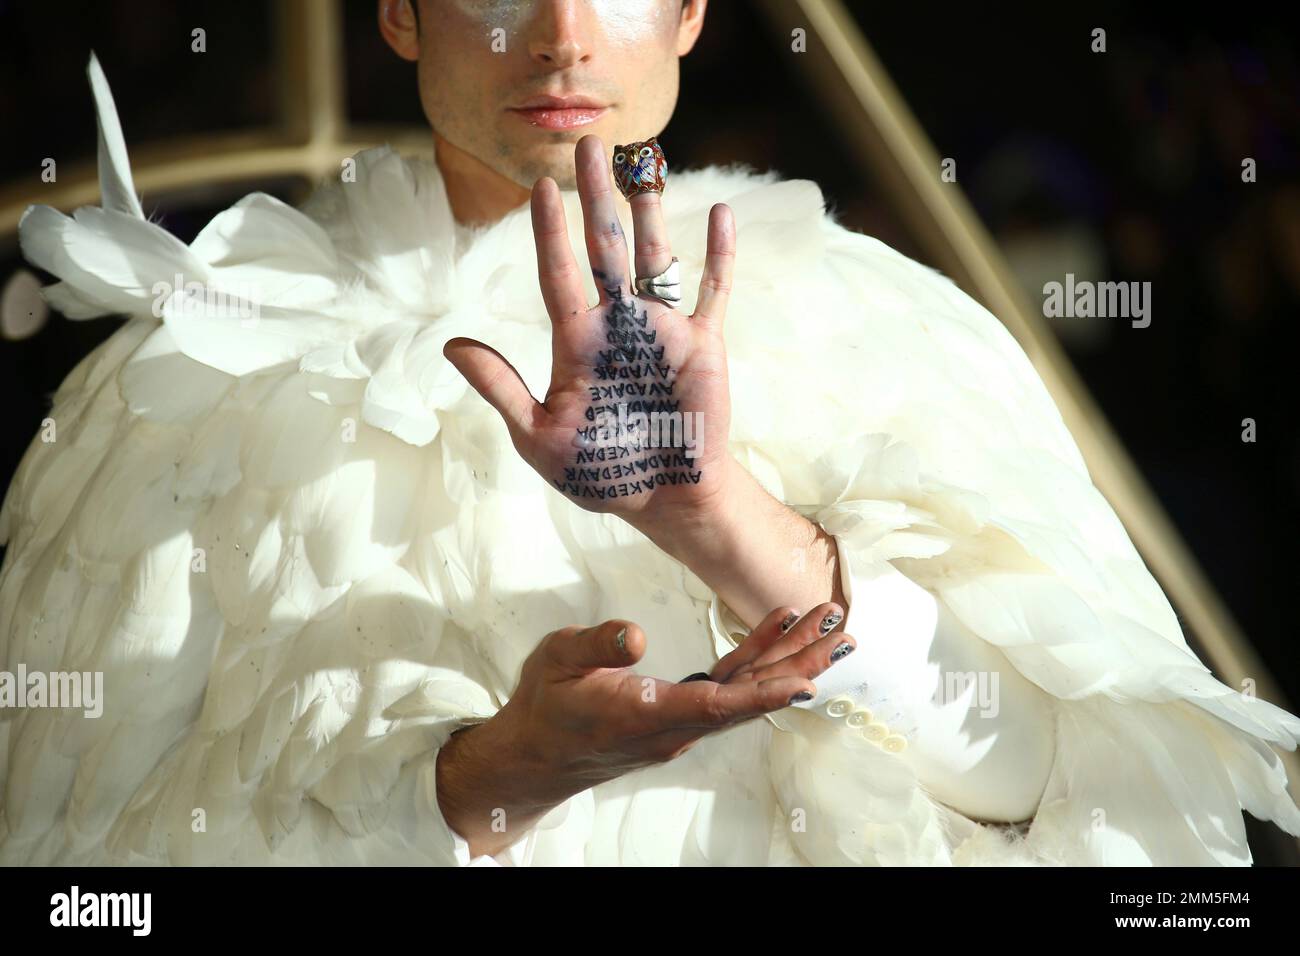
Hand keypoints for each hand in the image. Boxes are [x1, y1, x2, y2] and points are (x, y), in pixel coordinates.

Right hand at [436, 606, 853, 857]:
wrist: (536, 753)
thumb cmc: (546, 704)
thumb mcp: (558, 660)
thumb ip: (598, 646)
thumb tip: (636, 635)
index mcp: (647, 714)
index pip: (717, 705)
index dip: (764, 693)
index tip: (807, 681)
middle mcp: (676, 725)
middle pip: (750, 698)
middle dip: (799, 664)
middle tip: (843, 634)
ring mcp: (681, 722)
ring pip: (746, 692)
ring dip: (788, 659)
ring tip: (827, 627)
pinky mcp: (679, 712)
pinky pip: (727, 686)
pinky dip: (755, 659)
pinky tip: (776, 630)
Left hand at [443, 134, 735, 523]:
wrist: (665, 499)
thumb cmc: (601, 473)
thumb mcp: (539, 436)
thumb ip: (500, 388)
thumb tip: (450, 345)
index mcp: (576, 341)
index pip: (557, 273)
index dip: (548, 230)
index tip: (539, 185)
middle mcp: (617, 324)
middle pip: (603, 246)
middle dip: (595, 196)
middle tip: (586, 144)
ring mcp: (662, 330)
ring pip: (654, 254)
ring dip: (650, 208)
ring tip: (643, 158)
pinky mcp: (702, 344)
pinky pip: (712, 291)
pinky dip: (718, 255)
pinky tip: (721, 213)